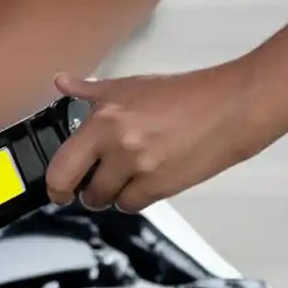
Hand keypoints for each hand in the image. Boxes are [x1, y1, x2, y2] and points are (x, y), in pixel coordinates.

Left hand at [45, 63, 271, 212]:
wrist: (233, 106)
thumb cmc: (184, 94)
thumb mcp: (129, 86)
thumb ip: (89, 90)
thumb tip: (62, 82)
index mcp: (104, 120)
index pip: (61, 166)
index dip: (55, 185)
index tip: (57, 189)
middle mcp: (118, 145)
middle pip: (82, 191)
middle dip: (82, 193)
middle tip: (87, 189)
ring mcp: (140, 167)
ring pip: (108, 200)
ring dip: (112, 194)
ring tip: (125, 176)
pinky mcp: (162, 185)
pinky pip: (133, 205)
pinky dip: (134, 198)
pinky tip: (144, 181)